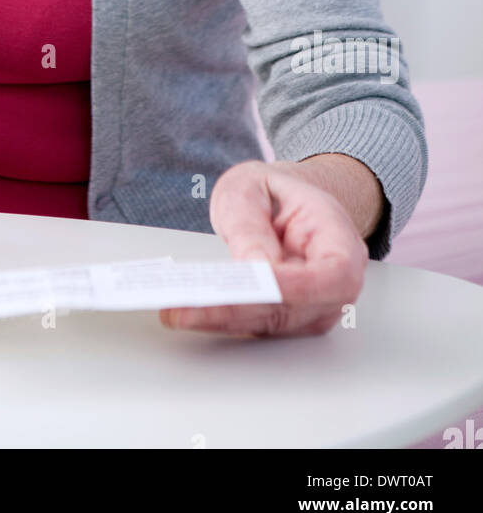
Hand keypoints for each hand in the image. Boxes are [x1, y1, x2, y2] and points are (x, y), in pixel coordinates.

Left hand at [158, 159, 367, 337]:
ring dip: (222, 320)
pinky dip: (220, 319)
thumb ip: (252, 224)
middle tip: (186, 305)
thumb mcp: (252, 188)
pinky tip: (186, 311)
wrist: (283, 201)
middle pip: (295, 309)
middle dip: (238, 309)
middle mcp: (333, 281)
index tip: (251, 287)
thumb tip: (254, 267)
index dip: (294, 288)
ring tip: (175, 309)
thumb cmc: (274, 192)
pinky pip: (256, 324)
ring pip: (271, 324)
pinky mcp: (287, 318)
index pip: (333, 275)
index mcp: (338, 238)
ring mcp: (313, 305)